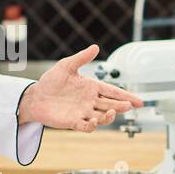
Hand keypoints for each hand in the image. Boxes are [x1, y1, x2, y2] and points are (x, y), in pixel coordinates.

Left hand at [19, 45, 142, 131]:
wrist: (35, 96)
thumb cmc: (50, 81)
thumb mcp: (66, 66)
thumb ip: (81, 58)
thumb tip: (96, 47)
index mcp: (91, 87)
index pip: (113, 92)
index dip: (126, 96)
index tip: (139, 101)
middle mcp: (90, 101)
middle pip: (111, 105)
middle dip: (121, 106)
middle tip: (128, 106)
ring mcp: (83, 112)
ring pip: (102, 117)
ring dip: (109, 117)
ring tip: (111, 112)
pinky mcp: (73, 122)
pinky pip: (86, 126)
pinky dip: (92, 125)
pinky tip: (93, 120)